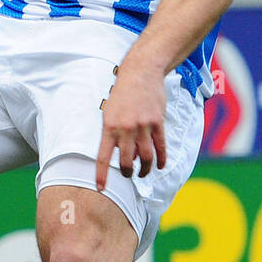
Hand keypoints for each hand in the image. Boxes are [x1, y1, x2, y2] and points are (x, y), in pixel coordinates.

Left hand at [96, 59, 166, 190]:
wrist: (140, 73)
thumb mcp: (109, 112)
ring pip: (146, 157)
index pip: (103, 157)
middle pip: (127, 161)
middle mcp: (125, 128)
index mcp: (109, 127)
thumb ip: (113, 134)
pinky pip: (160, 146)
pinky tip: (160, 165)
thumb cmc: (122, 94)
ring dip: (145, 169)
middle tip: (128, 175)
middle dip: (127, 173)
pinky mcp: (157, 122)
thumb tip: (123, 155)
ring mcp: (143, 126)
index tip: (101, 188)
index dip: (102, 175)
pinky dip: (161, 159)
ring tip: (143, 172)